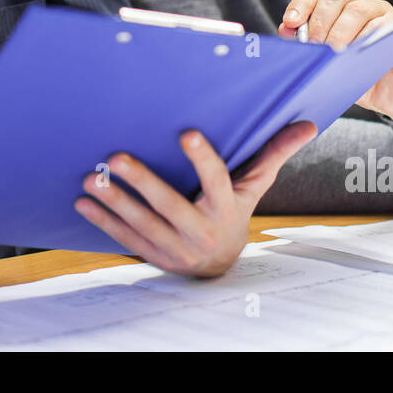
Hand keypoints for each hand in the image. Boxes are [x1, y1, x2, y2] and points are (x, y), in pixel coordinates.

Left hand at [74, 121, 317, 276]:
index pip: (216, 180)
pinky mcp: (154, 257)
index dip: (202, 158)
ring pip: (142, 225)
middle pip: (170, 206)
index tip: (184, 132)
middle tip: (115, 157)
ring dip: (115, 203)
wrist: (220, 268)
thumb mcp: (254, 188)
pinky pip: (125, 240)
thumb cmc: (234, 213)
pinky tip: (83, 203)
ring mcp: (176, 248)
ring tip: (91, 179)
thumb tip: (309, 124)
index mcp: (226, 208)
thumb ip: (274, 154)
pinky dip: (103, 223)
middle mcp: (201, 231)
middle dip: (142, 182)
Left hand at [278, 0, 392, 122]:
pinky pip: (382, 25)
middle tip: (315, 47)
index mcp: (337, 7)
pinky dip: (366, 38)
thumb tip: (285, 30)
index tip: (290, 22)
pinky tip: (356, 53)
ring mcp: (381, 11)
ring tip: (333, 53)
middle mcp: (358, 2)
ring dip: (340, 31)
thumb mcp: (328, 63)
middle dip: (319, 21)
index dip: (301, 5)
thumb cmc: (356, 74)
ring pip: (357, 9)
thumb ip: (307, 45)